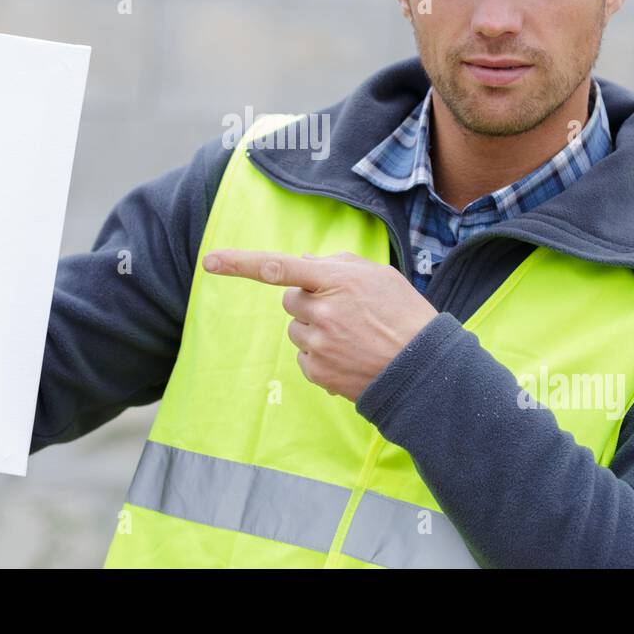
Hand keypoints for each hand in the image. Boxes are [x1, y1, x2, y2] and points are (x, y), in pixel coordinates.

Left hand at [202, 248, 439, 400]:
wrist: (423, 370)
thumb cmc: (404, 315)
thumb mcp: (378, 276)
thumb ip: (338, 264)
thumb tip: (302, 264)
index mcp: (336, 280)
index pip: (278, 267)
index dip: (240, 263)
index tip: (210, 261)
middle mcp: (322, 311)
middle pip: (289, 300)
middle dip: (308, 302)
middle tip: (343, 312)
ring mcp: (319, 344)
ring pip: (296, 330)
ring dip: (315, 330)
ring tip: (352, 337)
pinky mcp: (318, 372)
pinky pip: (303, 358)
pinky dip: (320, 356)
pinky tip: (349, 357)